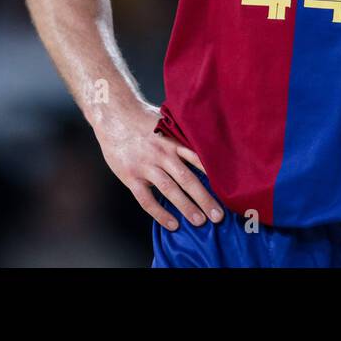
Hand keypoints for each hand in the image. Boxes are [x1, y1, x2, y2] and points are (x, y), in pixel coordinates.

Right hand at [93, 102, 224, 230]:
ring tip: (200, 222)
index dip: (213, 176)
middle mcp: (162, 154)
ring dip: (186, 207)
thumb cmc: (142, 119)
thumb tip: (206, 143)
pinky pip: (147, 200)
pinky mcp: (131, 177)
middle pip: (187, 179)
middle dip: (204, 198)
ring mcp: (146, 166)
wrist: (113, 115)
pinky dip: (160, 214)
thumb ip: (182, 135)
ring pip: (170, 191)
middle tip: (218, 215)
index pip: (198, 160)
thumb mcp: (166, 122)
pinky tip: (173, 224)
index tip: (227, 190)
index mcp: (173, 140)